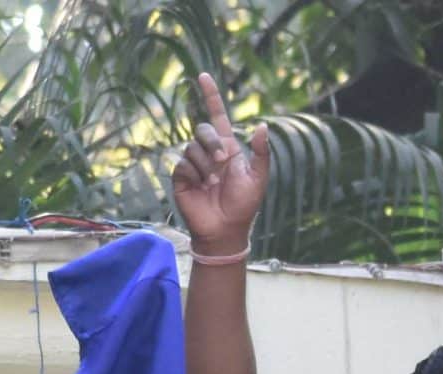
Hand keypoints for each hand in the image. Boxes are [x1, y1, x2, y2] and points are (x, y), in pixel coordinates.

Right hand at [170, 72, 271, 255]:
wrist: (225, 228)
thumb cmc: (244, 205)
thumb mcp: (258, 178)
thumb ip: (261, 153)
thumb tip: (262, 126)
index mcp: (228, 149)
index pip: (217, 117)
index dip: (211, 96)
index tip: (203, 76)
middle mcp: (209, 153)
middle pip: (202, 130)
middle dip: (212, 143)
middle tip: (223, 163)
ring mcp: (193, 164)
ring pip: (193, 148)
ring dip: (206, 166)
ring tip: (213, 183)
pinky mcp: (180, 175)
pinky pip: (183, 164)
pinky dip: (194, 175)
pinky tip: (200, 188)